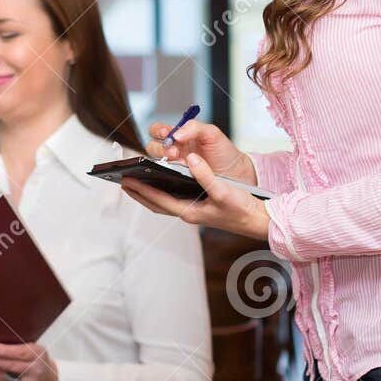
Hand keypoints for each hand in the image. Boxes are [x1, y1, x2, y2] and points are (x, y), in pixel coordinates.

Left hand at [121, 151, 270, 240]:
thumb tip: (190, 159)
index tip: (125, 181)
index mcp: (189, 211)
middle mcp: (188, 213)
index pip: (158, 200)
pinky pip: (173, 200)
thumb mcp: (224, 191)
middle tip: (122, 182)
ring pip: (163, 203)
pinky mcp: (199, 208)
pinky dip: (162, 193)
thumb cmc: (242, 209)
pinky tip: (160, 186)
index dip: (141, 190)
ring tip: (135, 184)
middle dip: (139, 193)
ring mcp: (193, 211)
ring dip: (148, 194)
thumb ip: (206, 175)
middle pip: (155, 203)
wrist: (259, 221)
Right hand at [145, 117, 255, 184]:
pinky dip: (162, 174)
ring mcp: (174, 166)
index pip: (159, 130)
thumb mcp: (213, 134)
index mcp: (180, 136)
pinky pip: (162, 177)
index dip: (158, 131)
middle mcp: (174, 150)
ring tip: (177, 162)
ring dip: (162, 160)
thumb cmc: (225, 154)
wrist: (237, 176)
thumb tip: (176, 133)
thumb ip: (194, 127)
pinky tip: (171, 174)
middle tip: (174, 152)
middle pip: (152, 146)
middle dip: (161, 148)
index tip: (166, 134)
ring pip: (155, 161)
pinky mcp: (176, 180)